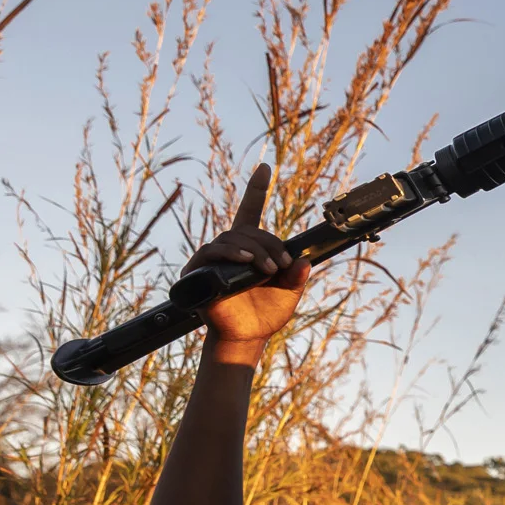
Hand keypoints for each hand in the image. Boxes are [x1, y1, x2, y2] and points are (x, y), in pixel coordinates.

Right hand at [185, 166, 305, 351]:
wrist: (246, 337)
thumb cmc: (265, 314)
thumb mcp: (288, 293)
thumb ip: (297, 276)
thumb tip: (305, 262)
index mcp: (251, 247)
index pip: (251, 211)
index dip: (256, 189)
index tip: (265, 167)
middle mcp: (230, 248)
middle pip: (248, 229)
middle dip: (269, 244)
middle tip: (281, 266)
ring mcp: (213, 258)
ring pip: (232, 239)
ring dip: (254, 251)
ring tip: (268, 269)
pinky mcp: (199, 271)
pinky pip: (212, 252)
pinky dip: (230, 253)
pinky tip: (245, 261)